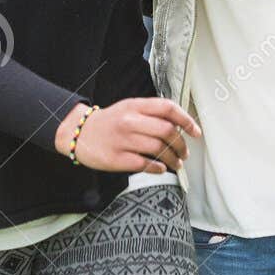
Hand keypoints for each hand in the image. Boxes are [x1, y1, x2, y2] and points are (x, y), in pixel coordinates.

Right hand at [55, 97, 202, 173]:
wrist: (79, 133)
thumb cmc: (110, 122)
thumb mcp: (129, 108)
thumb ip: (151, 113)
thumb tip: (180, 125)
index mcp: (135, 106)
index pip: (168, 108)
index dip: (186, 120)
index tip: (195, 132)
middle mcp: (129, 121)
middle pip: (167, 131)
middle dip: (181, 145)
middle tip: (185, 152)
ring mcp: (122, 140)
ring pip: (158, 149)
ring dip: (173, 159)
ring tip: (177, 163)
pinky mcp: (116, 158)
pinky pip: (145, 164)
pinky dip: (158, 168)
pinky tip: (161, 168)